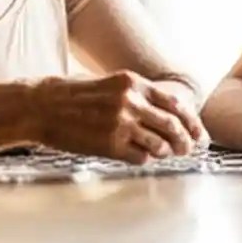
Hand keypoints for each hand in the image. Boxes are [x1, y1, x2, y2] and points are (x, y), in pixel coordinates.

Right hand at [30, 71, 206, 163]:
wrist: (42, 107)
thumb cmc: (74, 97)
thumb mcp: (111, 85)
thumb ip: (139, 96)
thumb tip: (168, 115)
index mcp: (134, 83)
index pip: (176, 104)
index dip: (192, 121)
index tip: (199, 132)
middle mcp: (131, 101)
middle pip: (173, 126)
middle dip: (186, 141)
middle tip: (190, 150)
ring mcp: (121, 124)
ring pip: (161, 145)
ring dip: (166, 153)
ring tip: (165, 155)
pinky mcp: (110, 145)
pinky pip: (141, 158)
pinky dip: (145, 160)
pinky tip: (140, 157)